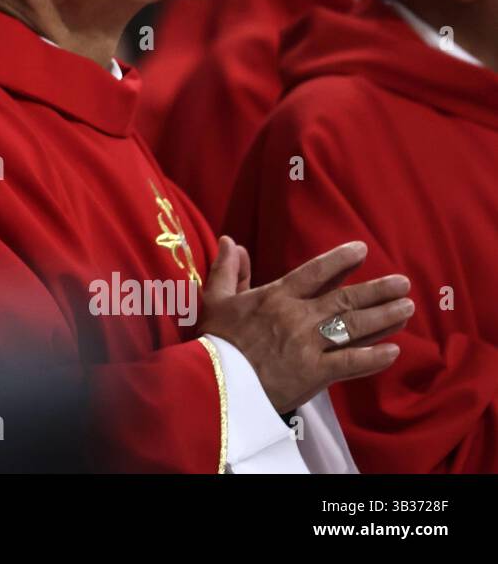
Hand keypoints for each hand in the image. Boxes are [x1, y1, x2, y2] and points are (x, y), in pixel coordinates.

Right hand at [197, 237, 412, 412]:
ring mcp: (309, 345)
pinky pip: (350, 363)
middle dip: (377, 290)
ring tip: (407, 308)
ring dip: (384, 317)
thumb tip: (232, 241)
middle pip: (345, 299)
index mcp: (277, 296)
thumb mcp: (215, 299)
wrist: (214, 380)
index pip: (315, 272)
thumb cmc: (214, 339)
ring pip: (354, 327)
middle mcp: (298, 316)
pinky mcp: (314, 373)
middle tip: (403, 283)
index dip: (340, 260)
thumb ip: (228, 269)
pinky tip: (393, 351)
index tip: (363, 250)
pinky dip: (373, 357)